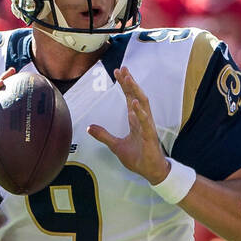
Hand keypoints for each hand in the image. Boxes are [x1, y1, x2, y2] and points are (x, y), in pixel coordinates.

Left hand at [88, 67, 169, 184]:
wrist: (151, 171)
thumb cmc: (138, 158)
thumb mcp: (116, 146)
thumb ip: (104, 135)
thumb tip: (90, 128)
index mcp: (135, 120)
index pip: (129, 98)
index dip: (124, 85)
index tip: (117, 72)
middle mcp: (142, 120)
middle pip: (136, 96)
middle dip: (129, 82)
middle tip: (122, 69)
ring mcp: (147, 126)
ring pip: (143, 103)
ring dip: (135, 90)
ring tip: (129, 79)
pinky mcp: (150, 136)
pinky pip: (145, 121)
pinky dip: (140, 111)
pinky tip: (135, 102)